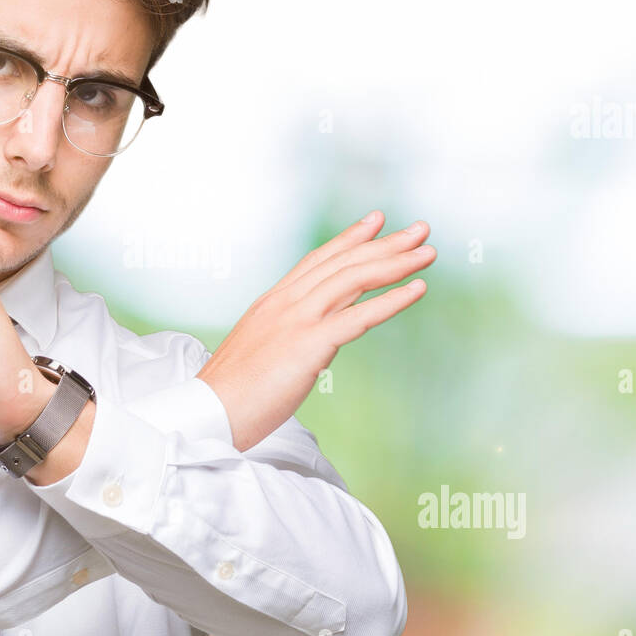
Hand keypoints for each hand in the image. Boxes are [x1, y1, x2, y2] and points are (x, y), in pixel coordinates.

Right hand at [196, 212, 434, 452]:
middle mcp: (285, 302)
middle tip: (420, 229)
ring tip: (428, 252)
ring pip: (353, 279)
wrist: (206, 414)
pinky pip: (358, 316)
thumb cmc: (229, 395)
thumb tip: (309, 339)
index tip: (376, 221)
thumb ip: (285, 337)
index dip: (349, 239)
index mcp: (272, 303)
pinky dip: (392, 300)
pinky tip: (418, 289)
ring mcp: (296, 320)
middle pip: (342, 262)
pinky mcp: (308, 344)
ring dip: (395, 262)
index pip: (317, 261)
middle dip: (384, 243)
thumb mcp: (257, 353)